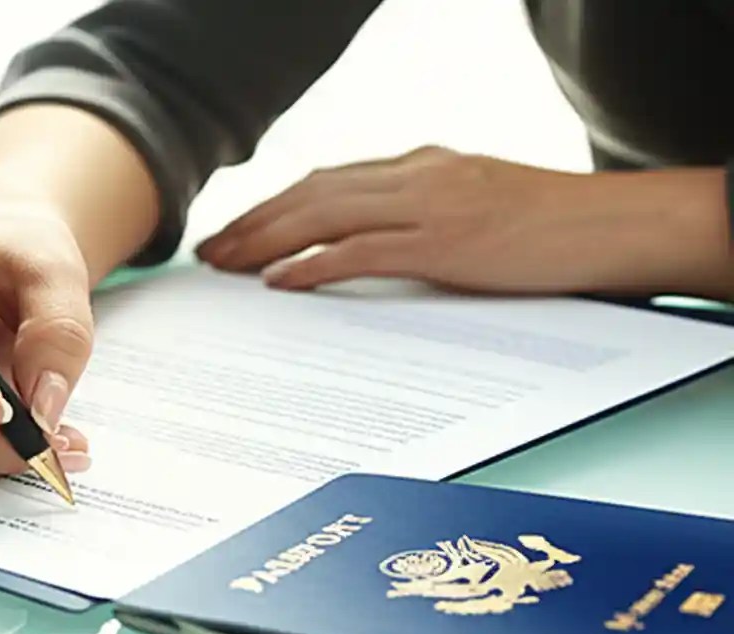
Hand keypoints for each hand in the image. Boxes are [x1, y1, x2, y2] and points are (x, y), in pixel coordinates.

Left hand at [196, 146, 732, 298]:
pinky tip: (281, 281)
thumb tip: (369, 240)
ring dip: (268, 241)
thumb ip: (421, 212)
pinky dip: (314, 265)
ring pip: (324, 216)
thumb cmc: (547, 224)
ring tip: (227, 265)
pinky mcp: (443, 243)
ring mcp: (428, 207)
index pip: (327, 181)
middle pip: (311, 194)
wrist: (610, 227)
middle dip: (255, 222)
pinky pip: (361, 251)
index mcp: (421, 166)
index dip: (275, 205)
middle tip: (210, 250)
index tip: (239, 228)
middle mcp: (415, 177)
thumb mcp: (474, 203)